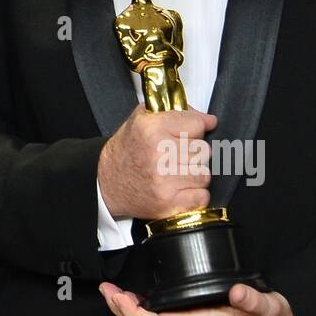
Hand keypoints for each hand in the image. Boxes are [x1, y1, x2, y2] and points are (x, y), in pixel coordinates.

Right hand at [97, 103, 216, 219]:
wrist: (106, 183)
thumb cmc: (127, 151)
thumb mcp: (142, 119)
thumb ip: (176, 112)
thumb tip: (209, 120)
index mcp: (151, 128)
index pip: (197, 124)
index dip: (194, 129)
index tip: (189, 133)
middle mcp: (158, 154)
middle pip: (203, 150)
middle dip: (193, 153)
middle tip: (176, 155)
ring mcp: (164, 180)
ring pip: (204, 174)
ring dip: (194, 174)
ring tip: (176, 172)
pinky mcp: (168, 203)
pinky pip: (202, 197)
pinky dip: (194, 195)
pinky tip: (179, 188)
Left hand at [98, 282, 298, 315]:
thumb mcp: (267, 307)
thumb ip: (252, 300)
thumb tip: (237, 291)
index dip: (134, 314)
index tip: (119, 298)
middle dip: (122, 310)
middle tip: (106, 290)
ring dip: (129, 310)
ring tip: (114, 293)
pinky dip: (143, 310)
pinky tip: (138, 298)